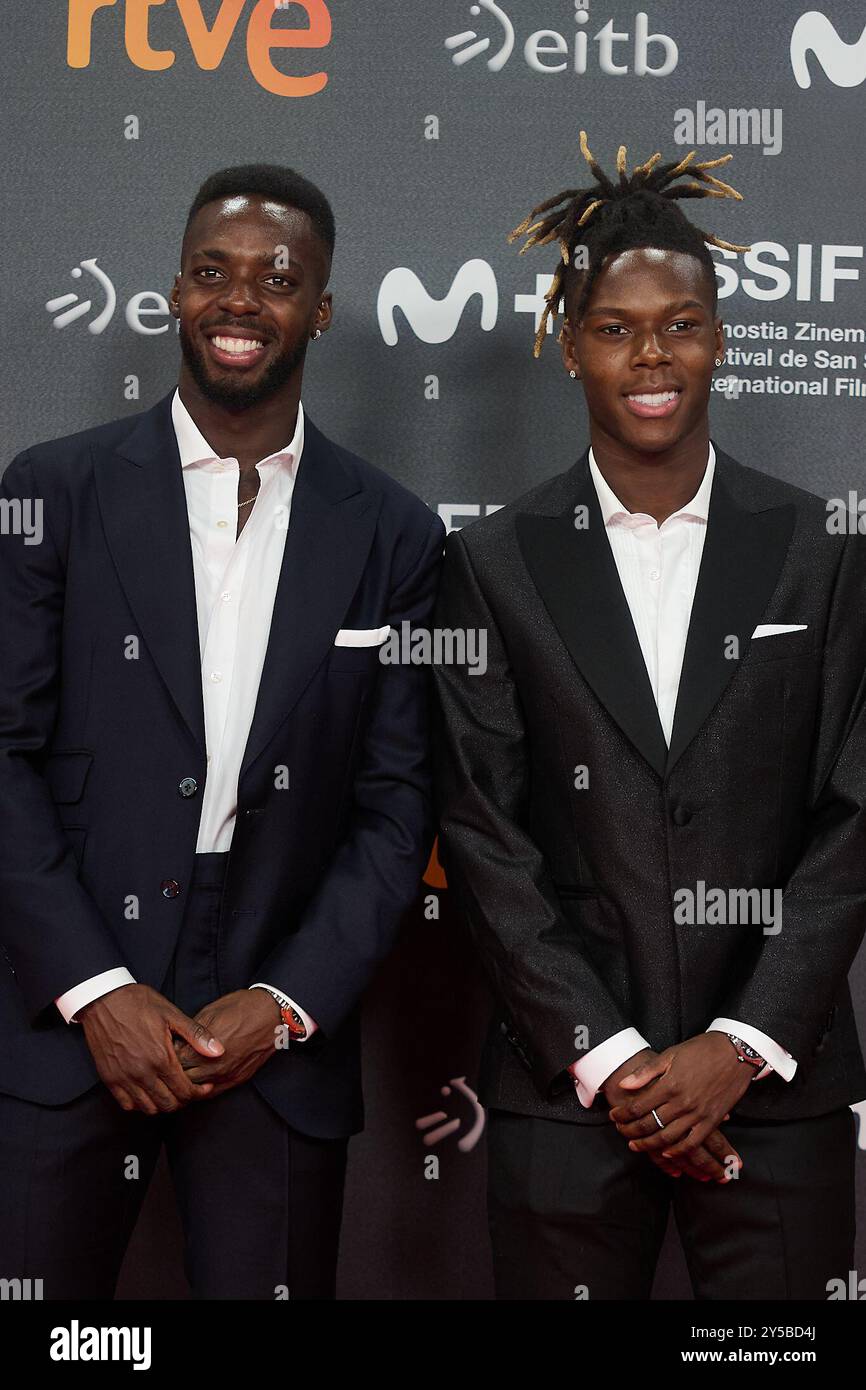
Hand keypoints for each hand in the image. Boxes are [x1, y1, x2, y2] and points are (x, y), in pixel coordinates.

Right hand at [78, 982, 224, 1114]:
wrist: (103, 999)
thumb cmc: (139, 1003)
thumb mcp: (171, 1015)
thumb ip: (197, 1036)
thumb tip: (219, 1051)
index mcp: (161, 1058)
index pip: (185, 1091)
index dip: (199, 1093)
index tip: (204, 1087)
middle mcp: (142, 1073)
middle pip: (168, 1104)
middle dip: (183, 1101)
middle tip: (188, 1090)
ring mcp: (123, 1078)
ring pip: (148, 1108)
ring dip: (162, 1104)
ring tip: (170, 1091)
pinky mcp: (109, 1078)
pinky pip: (127, 1104)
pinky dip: (140, 1104)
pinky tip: (148, 1092)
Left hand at [172, 989, 283, 1098]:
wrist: (272, 1014)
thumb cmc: (241, 1008)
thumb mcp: (209, 1012)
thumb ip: (191, 1033)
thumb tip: (178, 1041)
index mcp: (203, 1049)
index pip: (174, 1062)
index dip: (167, 1056)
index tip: (164, 1051)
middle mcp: (214, 1067)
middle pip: (183, 1079)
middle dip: (174, 1073)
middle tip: (170, 1065)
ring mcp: (227, 1075)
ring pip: (197, 1090)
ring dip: (188, 1083)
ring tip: (182, 1074)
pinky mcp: (238, 1079)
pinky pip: (214, 1092)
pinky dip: (203, 1088)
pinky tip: (199, 1081)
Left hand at [602, 1047, 742, 1183]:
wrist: (736, 1052)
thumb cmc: (702, 1050)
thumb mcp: (671, 1054)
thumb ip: (647, 1072)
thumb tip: (625, 1084)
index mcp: (670, 1085)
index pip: (638, 1107)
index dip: (623, 1114)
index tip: (614, 1116)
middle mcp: (682, 1103)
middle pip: (650, 1125)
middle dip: (631, 1131)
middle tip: (621, 1132)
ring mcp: (698, 1114)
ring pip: (668, 1138)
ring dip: (649, 1144)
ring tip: (636, 1145)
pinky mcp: (712, 1120)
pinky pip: (692, 1142)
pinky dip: (678, 1151)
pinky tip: (667, 1152)